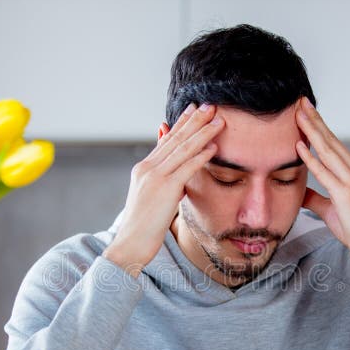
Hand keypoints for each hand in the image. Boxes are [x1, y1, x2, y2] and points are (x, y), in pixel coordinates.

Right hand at [103, 104, 224, 276]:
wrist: (131, 243)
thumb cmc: (143, 227)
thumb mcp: (151, 199)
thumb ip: (163, 184)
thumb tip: (178, 180)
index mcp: (143, 169)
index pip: (166, 141)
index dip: (181, 124)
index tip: (194, 110)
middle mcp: (147, 168)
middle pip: (175, 139)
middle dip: (194, 121)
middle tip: (210, 106)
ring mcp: (155, 177)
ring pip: (183, 149)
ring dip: (203, 133)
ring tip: (219, 121)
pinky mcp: (165, 189)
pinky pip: (187, 167)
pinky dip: (201, 155)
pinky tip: (214, 147)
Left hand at [294, 97, 349, 267]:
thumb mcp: (331, 208)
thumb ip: (315, 197)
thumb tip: (299, 191)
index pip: (333, 142)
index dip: (318, 125)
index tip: (306, 111)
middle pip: (330, 139)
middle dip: (314, 120)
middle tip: (300, 101)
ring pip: (327, 150)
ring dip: (311, 131)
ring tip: (298, 115)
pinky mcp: (345, 193)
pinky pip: (324, 172)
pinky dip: (310, 158)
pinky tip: (299, 146)